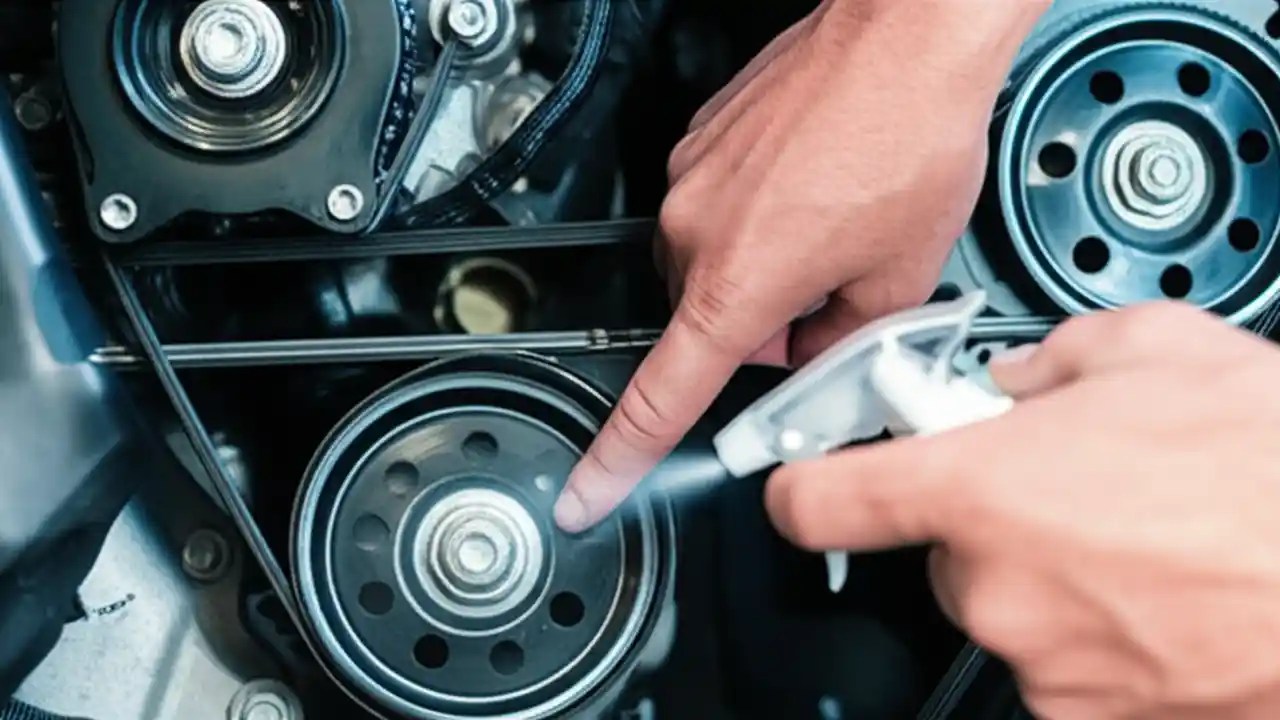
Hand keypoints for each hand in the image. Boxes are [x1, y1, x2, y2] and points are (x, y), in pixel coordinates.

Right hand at [555, 0, 1051, 530]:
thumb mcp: (900, 275)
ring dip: (765, 269)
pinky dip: (759, 218)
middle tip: (834, 296)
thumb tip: (822, 364)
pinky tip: (818, 189)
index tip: (587, 492)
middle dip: (765, 330)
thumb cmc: (908, 133)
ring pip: (712, 266)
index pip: (661, 395)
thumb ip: (846, 345)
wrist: (904, 34)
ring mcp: (689, 180)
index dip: (619, 457)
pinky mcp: (699, 143)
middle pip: (707, 325)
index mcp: (737, 282)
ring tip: (835, 226)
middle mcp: (694, 230)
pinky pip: (716, 210)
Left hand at [768, 303, 1279, 719]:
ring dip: (1056, 580)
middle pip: (939, 556)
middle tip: (1072, 489)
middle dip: (990, 522)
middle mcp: (994, 591)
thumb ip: (1045, 360)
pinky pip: (1070, 671)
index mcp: (976, 488)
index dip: (804, 487)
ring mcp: (1047, 670)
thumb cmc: (1270, 456)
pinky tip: (1168, 595)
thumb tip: (1015, 379)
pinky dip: (1104, 638)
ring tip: (1147, 540)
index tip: (806, 482)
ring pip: (1010, 614)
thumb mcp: (1149, 347)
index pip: (818, 503)